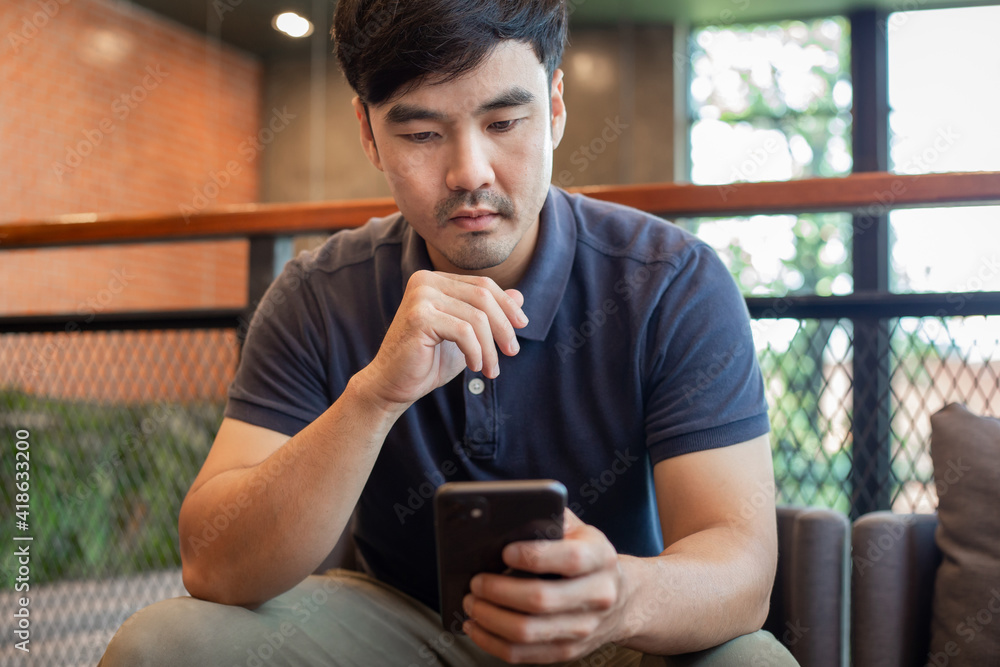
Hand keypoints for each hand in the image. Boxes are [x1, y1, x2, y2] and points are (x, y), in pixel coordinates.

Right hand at [358, 270, 527, 407]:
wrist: (393, 385)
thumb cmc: (428, 361)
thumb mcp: (466, 335)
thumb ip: (488, 314)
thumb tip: (520, 295)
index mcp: (435, 280)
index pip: (482, 284)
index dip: (507, 305)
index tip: (522, 326)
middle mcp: (426, 281)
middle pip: (483, 297)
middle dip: (504, 326)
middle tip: (512, 351)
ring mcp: (420, 297)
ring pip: (476, 317)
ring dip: (490, 347)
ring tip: (491, 370)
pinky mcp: (419, 317)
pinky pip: (464, 332)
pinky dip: (476, 352)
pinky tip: (474, 367)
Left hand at [462, 509, 627, 663]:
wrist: (622, 599)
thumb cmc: (588, 556)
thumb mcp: (579, 530)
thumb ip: (550, 520)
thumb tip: (507, 519)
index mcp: (600, 558)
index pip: (570, 559)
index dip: (534, 556)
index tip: (504, 552)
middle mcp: (598, 595)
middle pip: (541, 599)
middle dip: (499, 590)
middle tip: (476, 581)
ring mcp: (583, 628)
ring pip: (527, 632)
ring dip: (490, 618)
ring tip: (472, 603)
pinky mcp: (567, 651)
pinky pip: (523, 655)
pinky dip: (492, 642)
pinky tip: (477, 627)